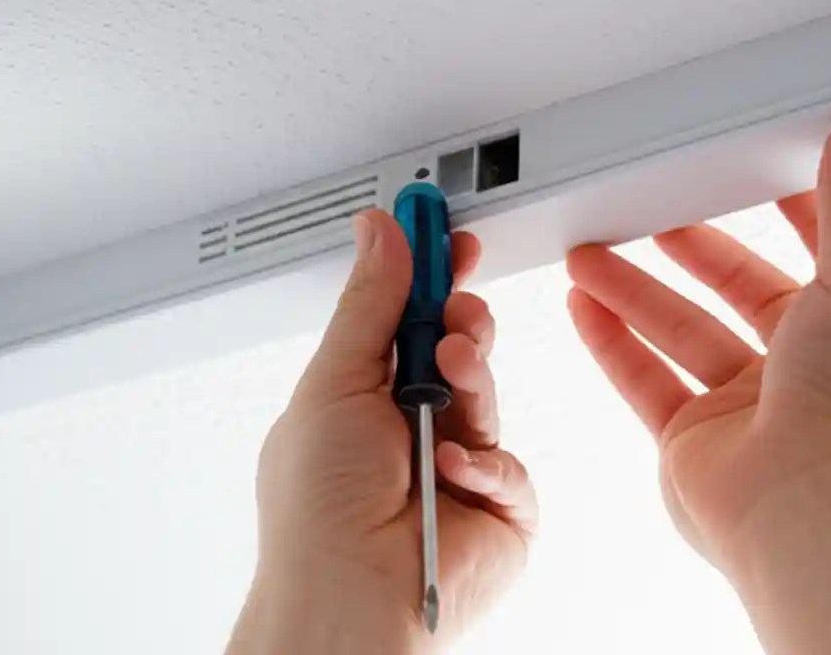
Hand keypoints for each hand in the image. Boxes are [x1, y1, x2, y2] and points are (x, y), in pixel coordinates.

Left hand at [230, 211, 535, 653]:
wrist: (350, 598)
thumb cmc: (316, 512)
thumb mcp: (333, 383)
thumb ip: (371, 306)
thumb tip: (382, 233)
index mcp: (362, 399)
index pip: (406, 320)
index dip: (429, 276)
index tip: (445, 233)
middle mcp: (411, 431)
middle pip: (456, 351)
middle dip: (461, 323)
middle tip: (457, 310)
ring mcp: (459, 472)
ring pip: (488, 399)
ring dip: (472, 377)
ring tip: (453, 370)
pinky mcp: (501, 511)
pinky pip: (513, 467)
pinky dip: (485, 465)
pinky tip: (453, 470)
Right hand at [566, 97, 830, 572]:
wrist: (809, 513)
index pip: (806, 246)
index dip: (774, 205)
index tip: (741, 167)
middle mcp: (792, 364)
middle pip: (726, 288)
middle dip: (682, 245)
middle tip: (644, 206)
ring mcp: (737, 406)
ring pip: (674, 331)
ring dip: (630, 288)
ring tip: (588, 249)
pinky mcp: (689, 441)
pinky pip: (641, 380)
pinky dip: (609, 342)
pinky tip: (581, 306)